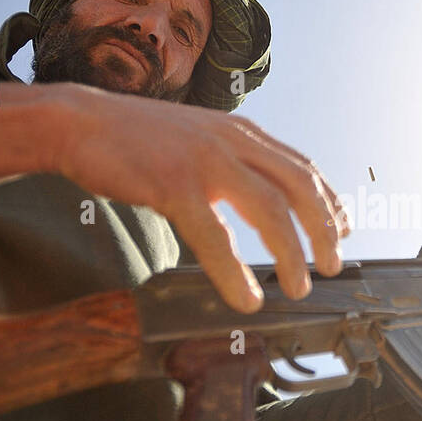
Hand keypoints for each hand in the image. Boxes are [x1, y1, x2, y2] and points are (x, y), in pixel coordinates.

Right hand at [52, 83, 346, 313]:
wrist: (79, 123)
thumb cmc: (135, 138)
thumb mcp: (197, 136)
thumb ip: (230, 159)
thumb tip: (255, 191)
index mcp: (240, 132)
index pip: (302, 166)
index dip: (329, 201)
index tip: (342, 230)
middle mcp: (232, 141)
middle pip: (300, 186)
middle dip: (324, 230)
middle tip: (333, 265)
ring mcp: (206, 161)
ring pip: (271, 211)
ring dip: (292, 254)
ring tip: (300, 286)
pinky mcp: (175, 185)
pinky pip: (217, 238)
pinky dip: (236, 273)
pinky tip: (246, 297)